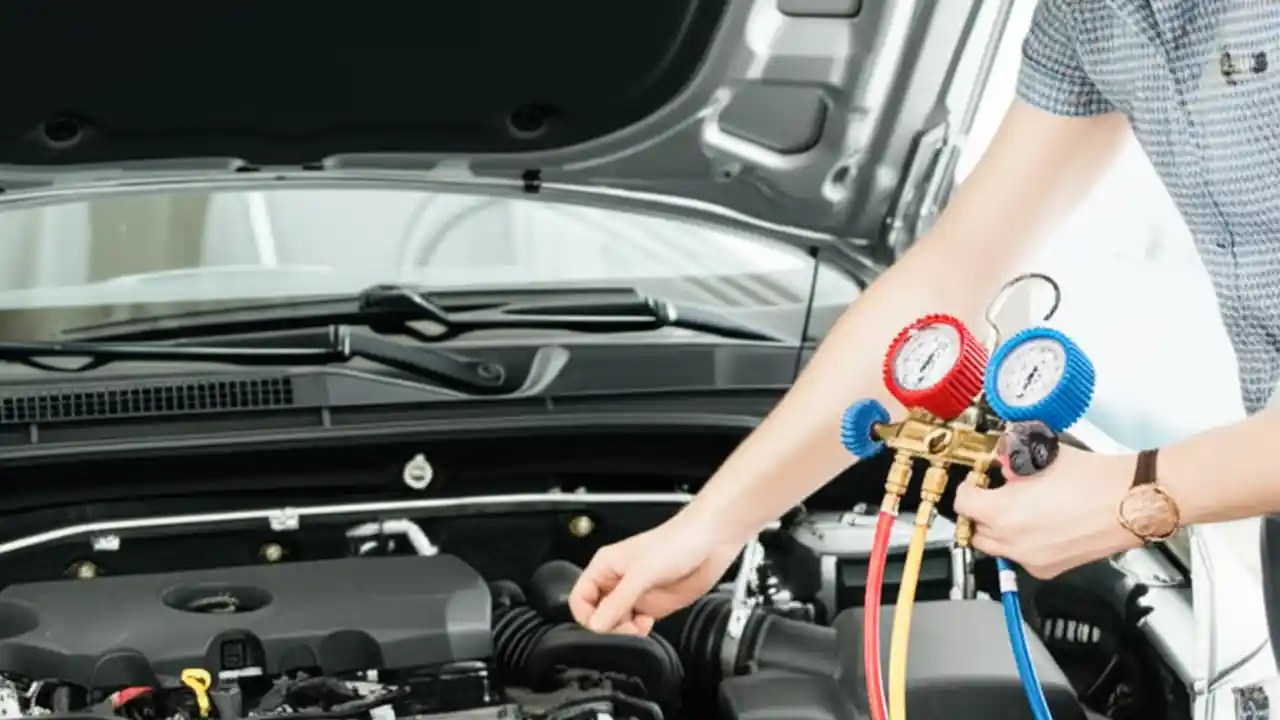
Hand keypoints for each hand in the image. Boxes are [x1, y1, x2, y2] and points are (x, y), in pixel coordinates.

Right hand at [569, 516, 743, 635]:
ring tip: (636, 628)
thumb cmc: (677, 541)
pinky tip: (647, 626)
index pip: (580, 598)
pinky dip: (637, 632)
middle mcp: (618, 581)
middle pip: (597, 614)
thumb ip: (618, 600)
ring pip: (615, 622)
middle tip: (623, 628)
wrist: (709, 542)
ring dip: (623, 631)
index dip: (586, 615)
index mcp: (605, 566)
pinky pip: (635, 626)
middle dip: (607, 626)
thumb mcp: (643, 572)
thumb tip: (597, 624)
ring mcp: (635, 594)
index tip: (601, 625)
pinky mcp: (652, 605)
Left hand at [955, 445, 1141, 578]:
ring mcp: (1031, 559)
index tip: (975, 480)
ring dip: (997, 528)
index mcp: (1004, 513)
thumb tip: (1000, 460)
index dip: (967, 487)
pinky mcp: (1048, 569)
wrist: (1131, 502)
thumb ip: (1012, 459)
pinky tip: (1038, 523)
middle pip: (975, 529)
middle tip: (991, 493)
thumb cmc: (1095, 480)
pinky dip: (1020, 542)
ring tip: (1016, 507)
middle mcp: (1013, 541)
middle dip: (979, 510)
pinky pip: (1021, 556)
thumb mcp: (1041, 457)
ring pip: (996, 546)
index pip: (963, 503)